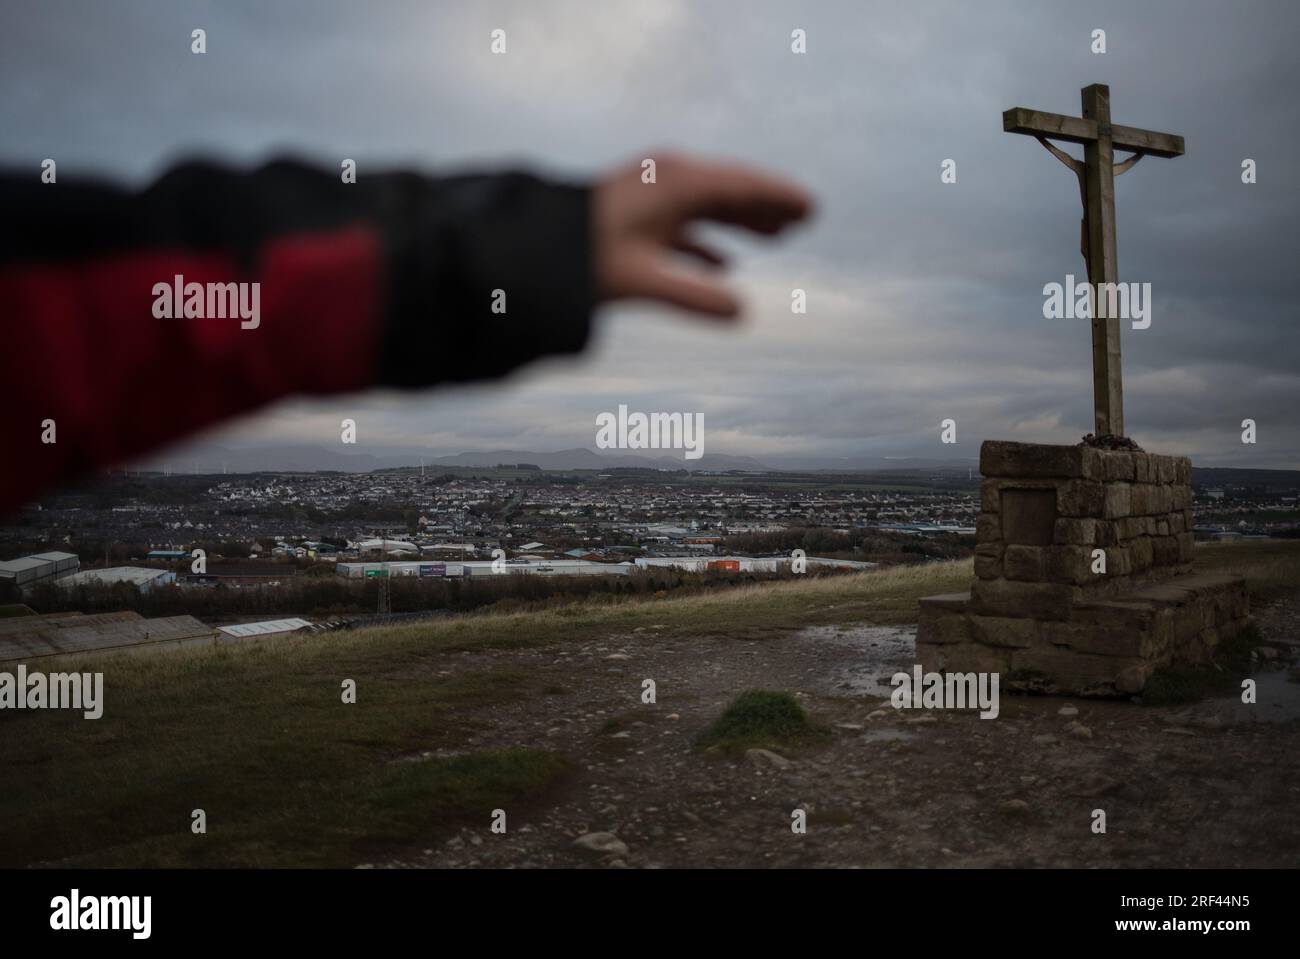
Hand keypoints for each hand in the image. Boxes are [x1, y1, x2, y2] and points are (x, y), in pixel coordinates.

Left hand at [592, 153, 812, 318]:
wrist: (529, 248)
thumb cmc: (581, 259)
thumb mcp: (640, 281)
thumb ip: (693, 297)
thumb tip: (742, 314)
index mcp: (676, 185)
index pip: (741, 186)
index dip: (779, 197)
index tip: (812, 209)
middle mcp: (667, 182)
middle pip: (730, 191)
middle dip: (768, 206)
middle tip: (806, 221)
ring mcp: (651, 196)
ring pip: (709, 206)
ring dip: (743, 221)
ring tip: (777, 237)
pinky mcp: (636, 217)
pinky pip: (685, 224)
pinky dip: (709, 241)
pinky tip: (725, 262)